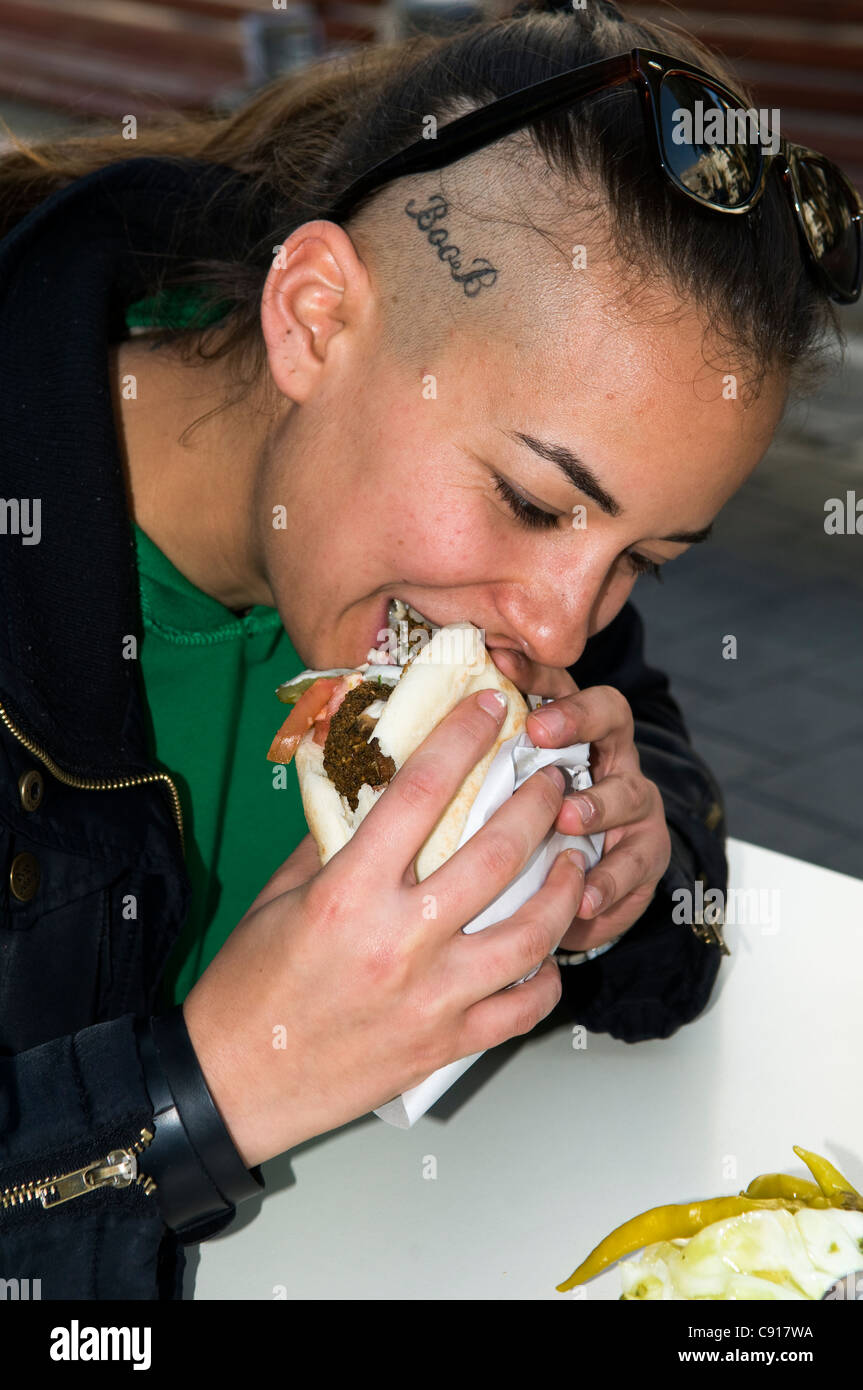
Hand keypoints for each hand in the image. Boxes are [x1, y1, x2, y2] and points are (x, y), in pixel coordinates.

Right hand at [183, 687, 585, 1166]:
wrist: (236, 1081)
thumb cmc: (252, 985)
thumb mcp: (281, 896)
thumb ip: (335, 842)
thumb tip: (381, 791)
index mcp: (348, 893)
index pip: (420, 793)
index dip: (462, 739)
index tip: (492, 708)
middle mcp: (399, 941)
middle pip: (496, 855)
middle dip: (538, 805)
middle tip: (555, 781)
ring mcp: (431, 998)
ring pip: (530, 933)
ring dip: (563, 885)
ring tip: (574, 855)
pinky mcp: (448, 1044)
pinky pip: (524, 1006)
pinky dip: (547, 974)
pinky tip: (549, 948)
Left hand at [490, 649, 671, 950]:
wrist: (576, 890)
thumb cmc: (519, 832)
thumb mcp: (495, 794)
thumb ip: (465, 768)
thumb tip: (398, 740)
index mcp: (569, 733)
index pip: (559, 685)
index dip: (534, 672)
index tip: (498, 660)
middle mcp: (608, 757)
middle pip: (610, 716)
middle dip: (576, 718)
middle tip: (539, 731)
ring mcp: (634, 804)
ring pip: (628, 792)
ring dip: (597, 805)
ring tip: (567, 819)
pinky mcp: (646, 855)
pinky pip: (636, 863)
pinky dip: (609, 882)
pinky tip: (583, 896)